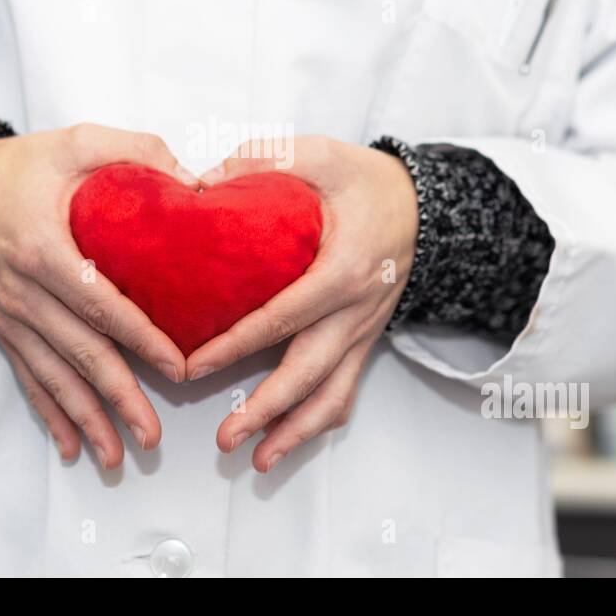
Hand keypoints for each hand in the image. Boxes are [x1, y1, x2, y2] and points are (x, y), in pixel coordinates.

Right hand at [0, 123, 194, 467]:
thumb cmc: (25, 165)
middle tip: (153, 433)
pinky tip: (69, 446)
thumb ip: (137, 152)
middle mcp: (23, 291)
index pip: (100, 303)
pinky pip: (27, 377)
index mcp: (44, 248)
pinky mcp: (4, 326)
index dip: (140, 338)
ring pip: (52, 376)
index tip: (177, 367)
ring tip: (117, 455)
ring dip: (86, 418)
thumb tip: (194, 182)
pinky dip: (49, 414)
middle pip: (78, 352)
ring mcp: (10, 314)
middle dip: (117, 397)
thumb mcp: (78, 141)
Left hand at [185, 136, 418, 471]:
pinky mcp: (364, 340)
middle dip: (266, 411)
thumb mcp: (318, 154)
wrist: (422, 203)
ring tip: (258, 461)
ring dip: (296, 432)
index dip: (235, 346)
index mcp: (342, 269)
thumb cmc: (364, 179)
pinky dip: (319, 420)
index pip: (282, 317)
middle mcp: (356, 310)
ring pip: (333, 395)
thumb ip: (260, 160)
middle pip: (309, 373)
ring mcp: (364, 331)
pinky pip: (345, 389)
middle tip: (223, 438)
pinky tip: (288, 439)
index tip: (193, 367)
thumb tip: (200, 183)